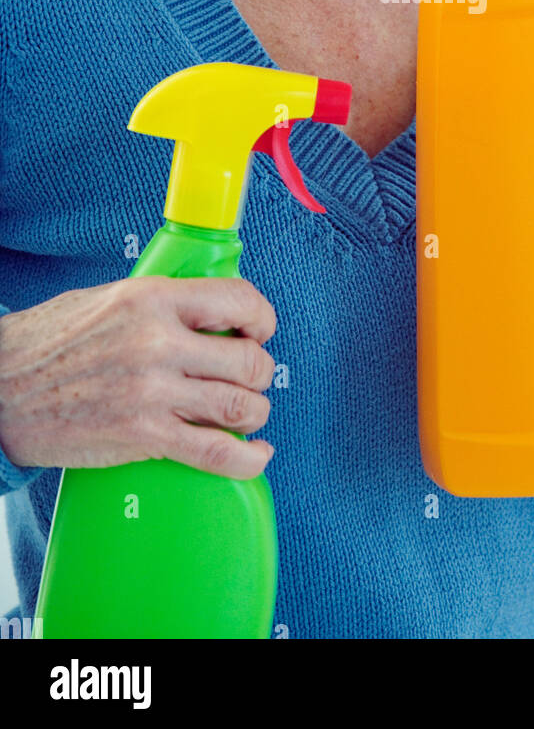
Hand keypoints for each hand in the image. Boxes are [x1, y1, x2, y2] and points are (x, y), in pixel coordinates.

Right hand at [0, 276, 276, 477]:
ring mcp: (153, 392)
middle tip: (249, 377)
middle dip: (260, 372)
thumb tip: (210, 311)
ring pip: (242, 406)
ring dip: (255, 412)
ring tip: (246, 411)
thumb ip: (163, 304)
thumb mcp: (111, 298)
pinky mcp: (143, 435)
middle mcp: (158, 342)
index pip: (239, 301)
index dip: (262, 319)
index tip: (260, 331)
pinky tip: (256, 452)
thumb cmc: (48, 342)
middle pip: (249, 361)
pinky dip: (248, 458)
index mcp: (153, 299)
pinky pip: (217, 452)